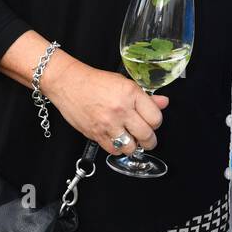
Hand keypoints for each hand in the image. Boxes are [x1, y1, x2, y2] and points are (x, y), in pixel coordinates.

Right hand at [42, 57, 168, 155]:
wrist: (68, 83)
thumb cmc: (94, 81)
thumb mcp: (124, 82)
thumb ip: (145, 96)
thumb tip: (163, 103)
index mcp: (130, 93)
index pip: (156, 118)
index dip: (156, 122)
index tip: (152, 123)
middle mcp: (121, 110)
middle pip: (146, 135)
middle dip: (150, 140)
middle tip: (147, 138)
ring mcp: (108, 124)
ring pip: (131, 147)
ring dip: (134, 146)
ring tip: (131, 139)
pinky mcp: (96, 134)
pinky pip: (114, 150)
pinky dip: (118, 148)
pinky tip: (117, 140)